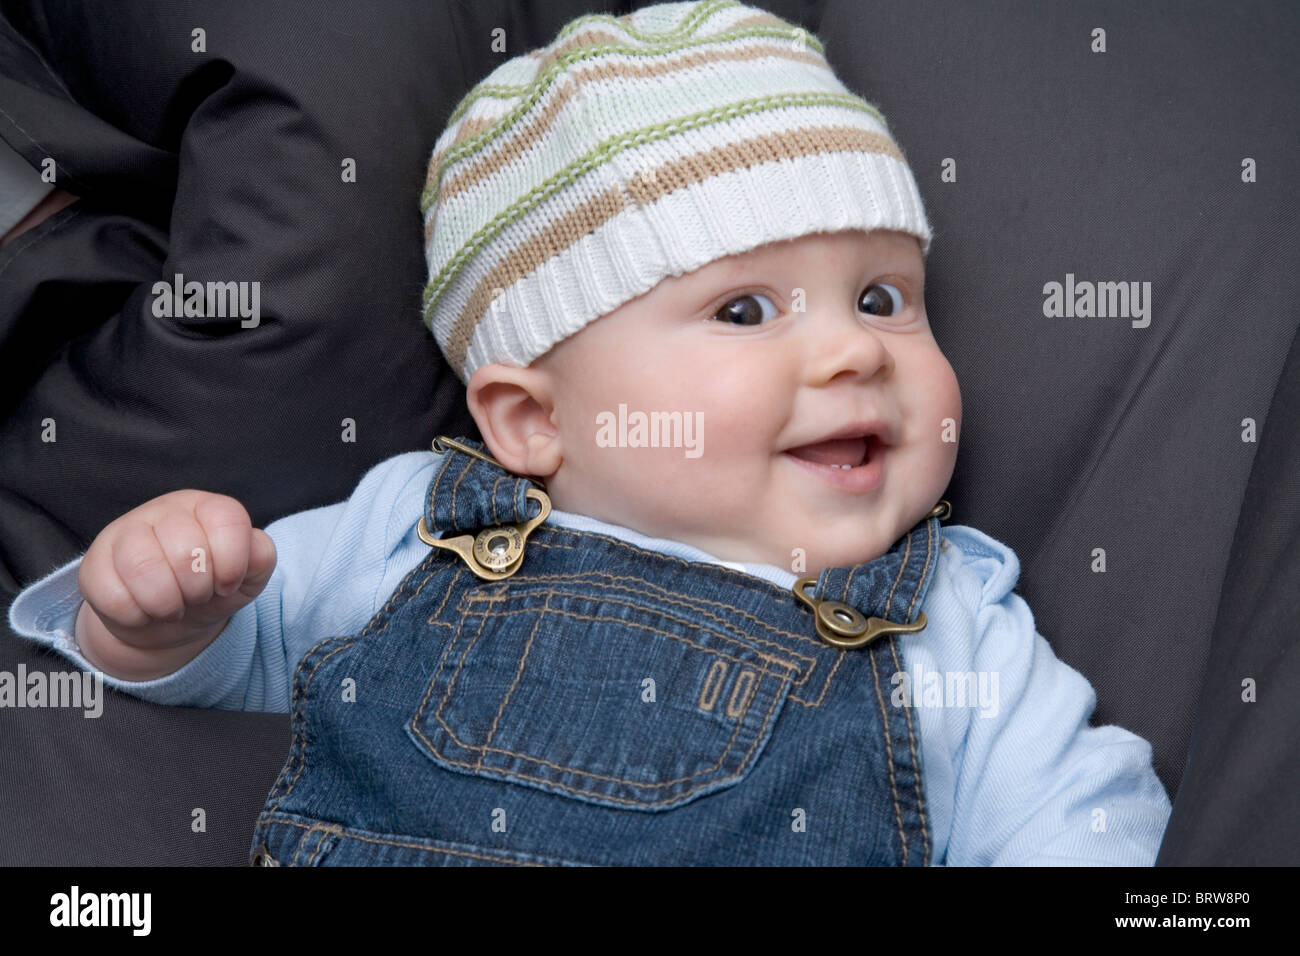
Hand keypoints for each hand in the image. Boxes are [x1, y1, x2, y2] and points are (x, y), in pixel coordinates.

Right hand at [75, 490, 276, 678]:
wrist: (167, 620)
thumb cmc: (212, 590)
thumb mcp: (247, 578)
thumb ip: (260, 559)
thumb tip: (255, 551)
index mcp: (207, 507)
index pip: (228, 519)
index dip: (233, 563)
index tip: (226, 584)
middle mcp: (166, 510)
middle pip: (187, 551)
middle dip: (198, 589)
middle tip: (195, 596)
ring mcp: (126, 532)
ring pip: (144, 567)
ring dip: (166, 603)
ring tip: (171, 606)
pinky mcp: (95, 563)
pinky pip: (113, 594)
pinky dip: (135, 616)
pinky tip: (142, 612)